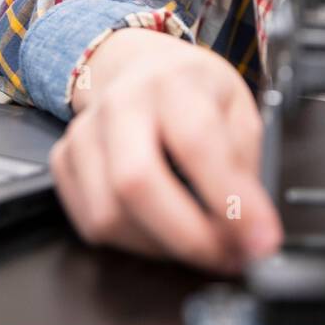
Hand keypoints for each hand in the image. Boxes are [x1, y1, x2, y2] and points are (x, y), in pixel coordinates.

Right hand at [50, 28, 282, 271]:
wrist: (138, 67)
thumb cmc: (192, 89)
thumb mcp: (237, 107)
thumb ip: (243, 164)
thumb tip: (251, 228)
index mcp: (172, 84)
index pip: (197, 145)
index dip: (231, 201)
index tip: (260, 240)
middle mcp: (120, 105)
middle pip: (136, 183)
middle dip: (188, 238)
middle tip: (229, 257)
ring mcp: (85, 134)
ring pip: (109, 215)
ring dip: (163, 248)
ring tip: (201, 244)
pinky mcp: (64, 162)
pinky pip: (92, 225)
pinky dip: (134, 243)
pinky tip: (163, 232)